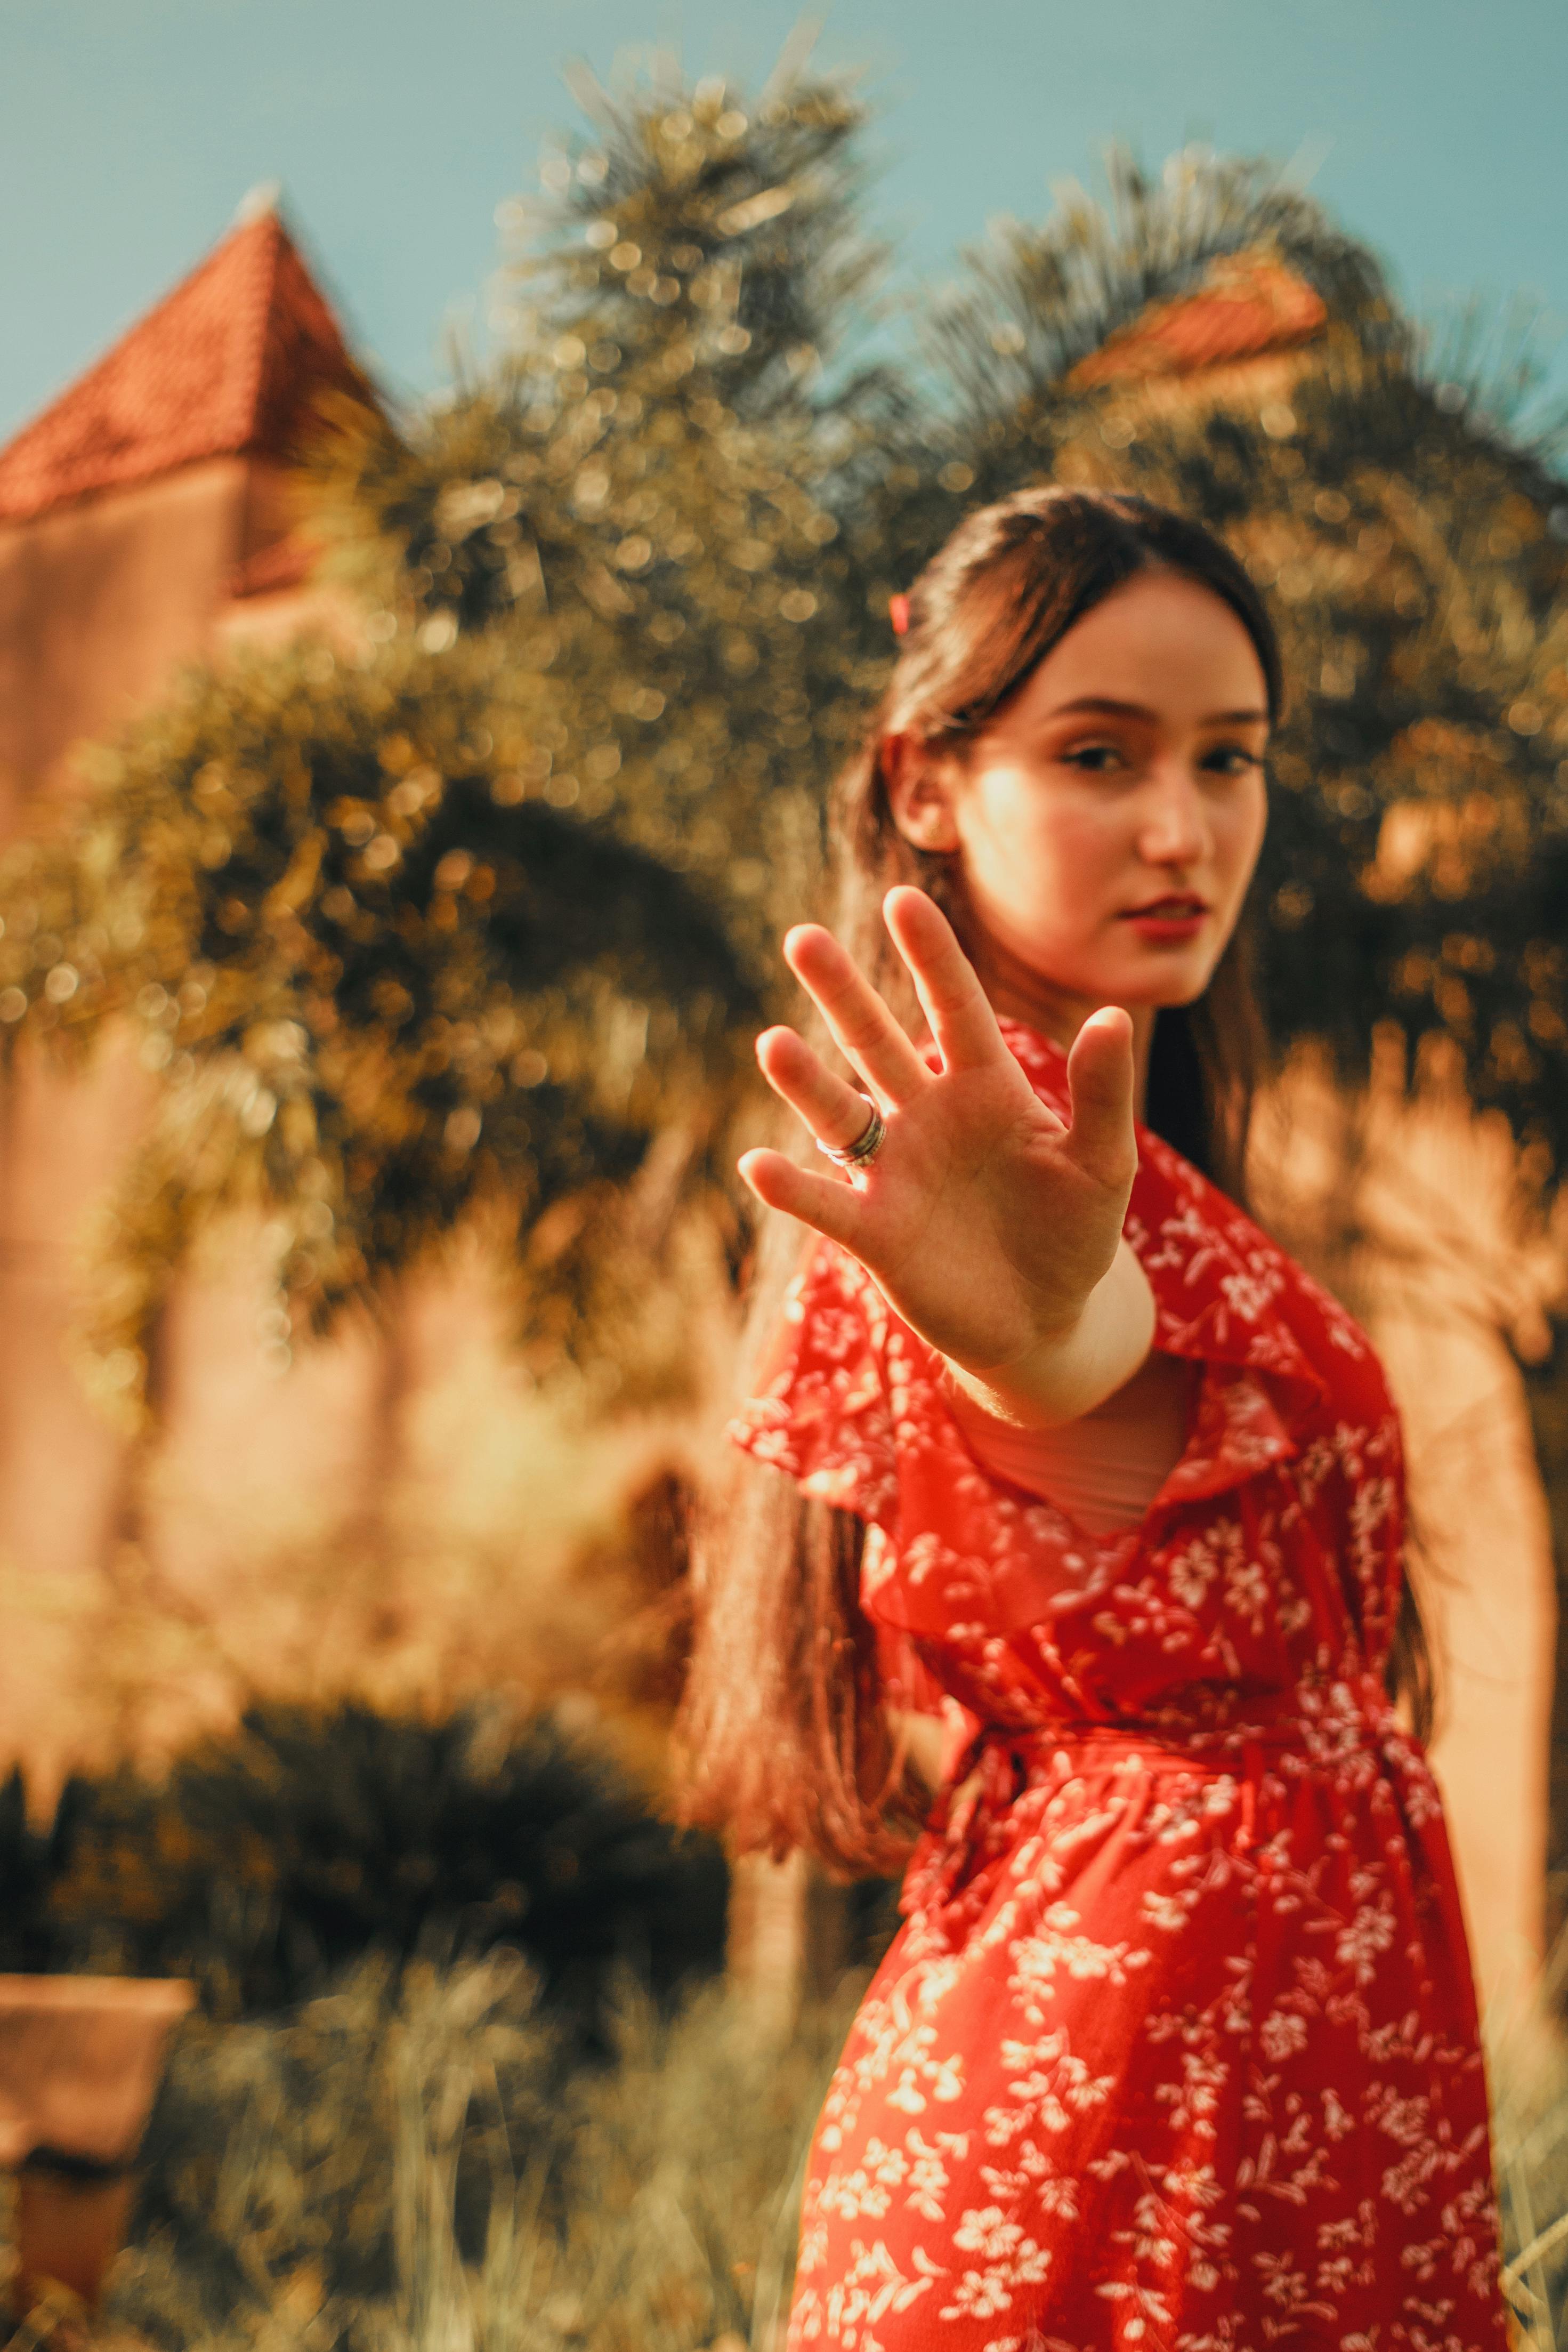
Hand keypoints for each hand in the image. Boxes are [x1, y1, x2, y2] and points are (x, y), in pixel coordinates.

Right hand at [738, 888, 1151, 1420]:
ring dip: (806, 1081)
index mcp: (985, 1087)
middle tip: (801, 938)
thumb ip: (1103, 1093)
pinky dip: (792, 1188)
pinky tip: (757, 1165)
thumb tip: (1113, 1015)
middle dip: (842, 993)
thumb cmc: (1074, 1234)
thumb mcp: (1103, 1163)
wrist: (1045, 1321)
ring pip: (841, 1114)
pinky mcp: (876, 1233)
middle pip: (877, 1042)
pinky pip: (826, 1203)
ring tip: (772, 1042)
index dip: (930, 956)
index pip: (952, 1006)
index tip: (904, 899)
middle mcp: (928, 1117)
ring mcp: (896, 1172)